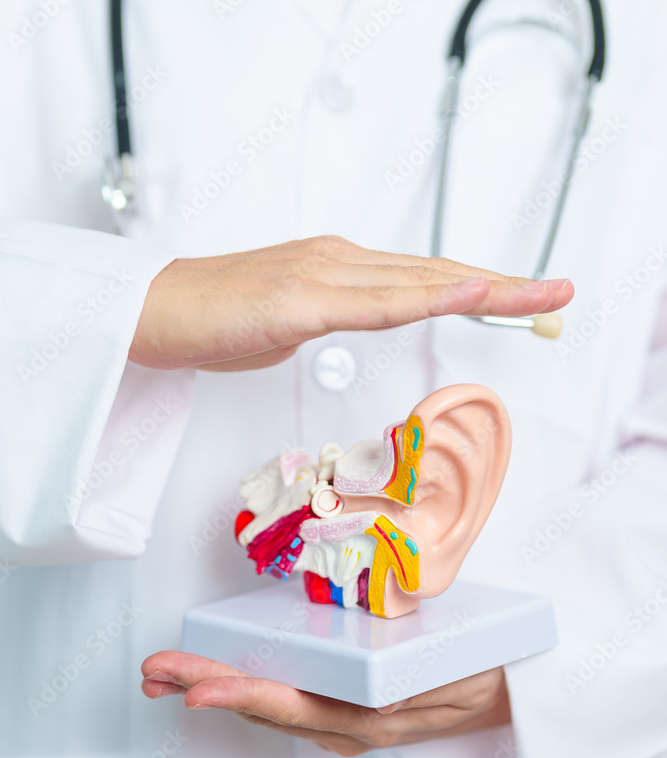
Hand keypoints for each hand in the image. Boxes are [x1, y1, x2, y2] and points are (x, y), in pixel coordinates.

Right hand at [131, 235, 573, 370]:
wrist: (156, 312)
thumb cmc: (217, 319)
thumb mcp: (291, 320)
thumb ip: (330, 315)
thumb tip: (352, 319)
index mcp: (339, 266)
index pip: (422, 277)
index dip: (477, 284)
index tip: (524, 295)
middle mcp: (339, 260)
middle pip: (434, 272)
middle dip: (502, 284)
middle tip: (557, 292)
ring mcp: (322, 275)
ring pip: (417, 281)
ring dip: (482, 286)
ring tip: (535, 292)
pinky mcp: (301, 300)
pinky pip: (375, 302)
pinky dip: (426, 298)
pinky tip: (465, 294)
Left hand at [140, 652, 510, 755]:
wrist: (510, 692)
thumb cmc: (483, 674)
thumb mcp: (454, 682)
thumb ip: (410, 697)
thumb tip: (367, 714)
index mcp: (367, 717)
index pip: (292, 707)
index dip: (242, 697)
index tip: (196, 691)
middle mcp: (345, 724)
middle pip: (265, 705)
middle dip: (205, 686)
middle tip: (154, 671)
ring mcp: (342, 719)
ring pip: (268, 705)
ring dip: (216, 686)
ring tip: (167, 674)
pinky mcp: (344, 707)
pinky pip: (286, 701)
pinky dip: (247, 687)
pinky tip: (220, 678)